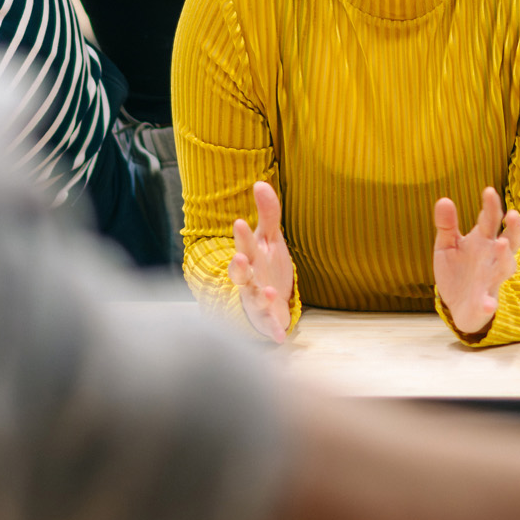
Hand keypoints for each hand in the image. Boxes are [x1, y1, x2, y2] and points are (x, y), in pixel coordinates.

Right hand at [228, 180, 295, 341]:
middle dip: (239, 266)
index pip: (244, 244)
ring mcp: (255, 299)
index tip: (239, 221)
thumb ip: (267, 213)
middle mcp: (249, 279)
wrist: (270, 300)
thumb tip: (260, 182)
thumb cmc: (266, 266)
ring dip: (260, 297)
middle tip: (239, 258)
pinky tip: (281, 338)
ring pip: (253, 298)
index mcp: (250, 257)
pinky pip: (269, 324)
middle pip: (240, 273)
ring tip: (269, 293)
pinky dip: (274, 331)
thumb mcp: (269, 239)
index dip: (241, 235)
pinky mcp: (266, 318)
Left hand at [433, 187, 519, 336]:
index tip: (488, 191)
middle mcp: (493, 257)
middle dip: (514, 228)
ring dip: (505, 257)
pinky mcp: (484, 302)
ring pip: (506, 267)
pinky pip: (489, 303)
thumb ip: (446, 225)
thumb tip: (443, 199)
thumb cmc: (457, 270)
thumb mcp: (447, 245)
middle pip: (511, 239)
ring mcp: (491, 279)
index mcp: (483, 240)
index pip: (491, 219)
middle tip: (513, 214)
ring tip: (502, 245)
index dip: (491, 205)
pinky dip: (489, 303)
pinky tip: (488, 304)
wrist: (457, 305)